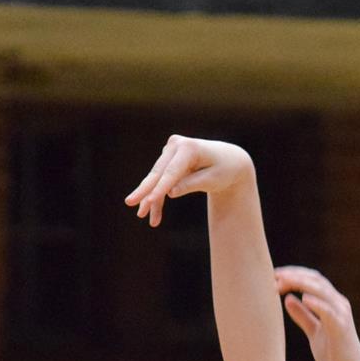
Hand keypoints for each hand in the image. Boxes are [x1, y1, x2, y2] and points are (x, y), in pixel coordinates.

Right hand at [124, 136, 254, 227]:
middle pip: (158, 173)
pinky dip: (158, 196)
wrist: (229, 159)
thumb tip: (170, 193)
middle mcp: (176, 144)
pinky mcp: (168, 158)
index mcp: (190, 147)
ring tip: (143, 216)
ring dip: (151, 198)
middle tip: (129, 203)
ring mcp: (170, 149)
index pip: (172, 172)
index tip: (148, 201)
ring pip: (157, 178)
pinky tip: (154, 214)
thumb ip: (192, 184)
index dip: (159, 188)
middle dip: (145, 192)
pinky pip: (161, 179)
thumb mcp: (213, 180)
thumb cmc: (224, 170)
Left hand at [274, 266, 359, 360]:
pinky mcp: (342, 327)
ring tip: (282, 282)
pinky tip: (303, 299)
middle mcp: (338, 304)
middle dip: (294, 275)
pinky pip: (328, 311)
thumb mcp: (314, 332)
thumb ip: (303, 316)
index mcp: (331, 303)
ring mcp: (341, 314)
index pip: (312, 279)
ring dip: (300, 284)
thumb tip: (288, 299)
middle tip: (274, 276)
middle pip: (316, 280)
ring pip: (321, 290)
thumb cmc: (334, 354)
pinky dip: (316, 303)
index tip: (275, 275)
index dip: (294, 274)